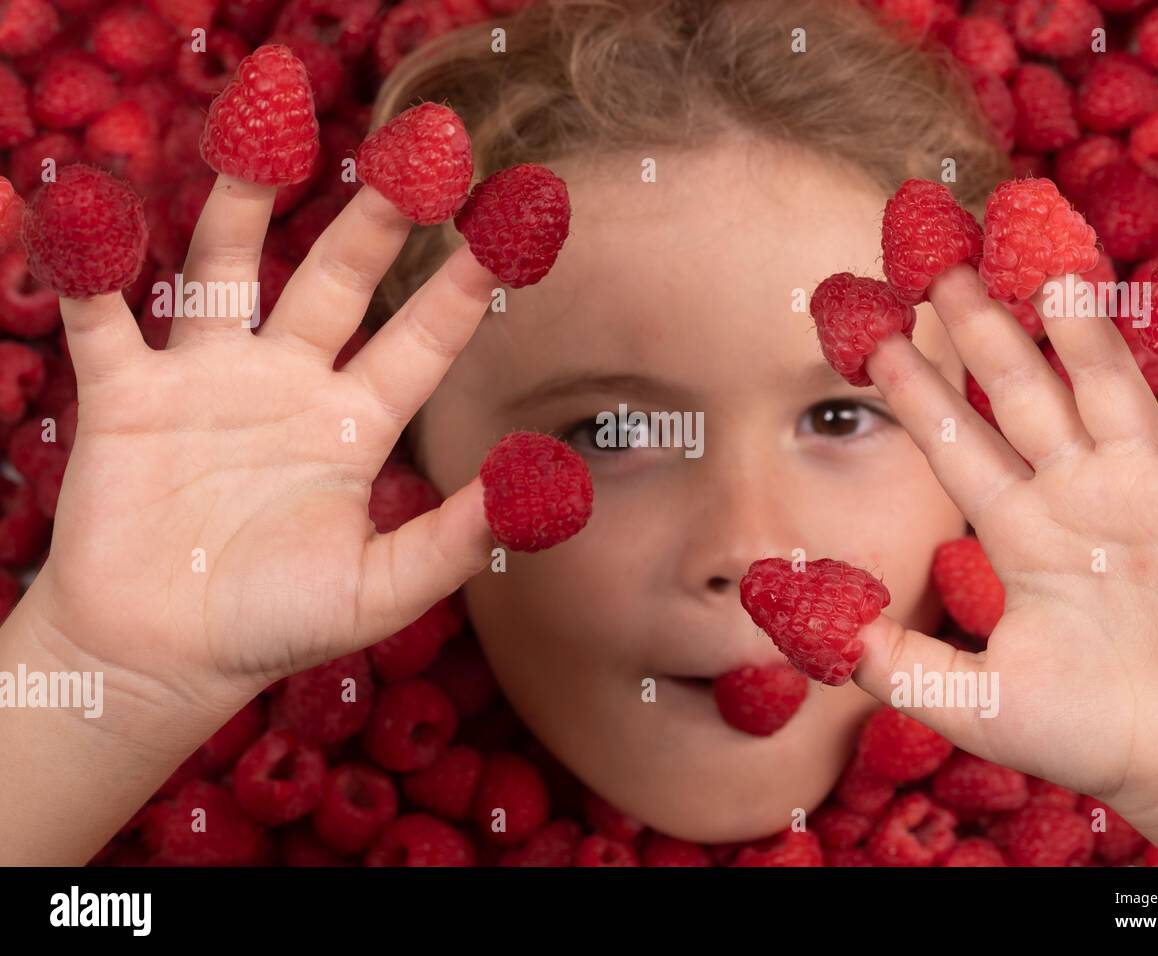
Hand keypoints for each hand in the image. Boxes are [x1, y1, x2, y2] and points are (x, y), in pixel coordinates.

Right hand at [24, 176, 497, 717]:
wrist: (159, 658)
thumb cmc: (272, 625)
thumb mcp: (377, 590)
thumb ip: (456, 540)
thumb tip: (545, 483)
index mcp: (354, 426)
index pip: (424, 337)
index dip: (466, 280)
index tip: (515, 220)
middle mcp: (290, 384)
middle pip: (340, 276)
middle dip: (380, 214)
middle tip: (426, 145)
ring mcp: (208, 381)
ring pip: (228, 267)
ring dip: (247, 199)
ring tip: (269, 116)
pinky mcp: (127, 396)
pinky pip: (105, 316)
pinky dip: (93, 269)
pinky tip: (90, 210)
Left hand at [852, 263, 1157, 864]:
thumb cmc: (1083, 736)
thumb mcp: (969, 702)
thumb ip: (896, 663)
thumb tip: (818, 632)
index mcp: (1016, 530)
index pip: (957, 439)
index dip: (919, 386)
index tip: (873, 332)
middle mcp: (1075, 495)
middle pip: (1023, 390)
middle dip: (985, 330)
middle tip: (942, 263)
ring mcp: (1148, 492)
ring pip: (1109, 386)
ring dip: (1080, 327)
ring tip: (1045, 260)